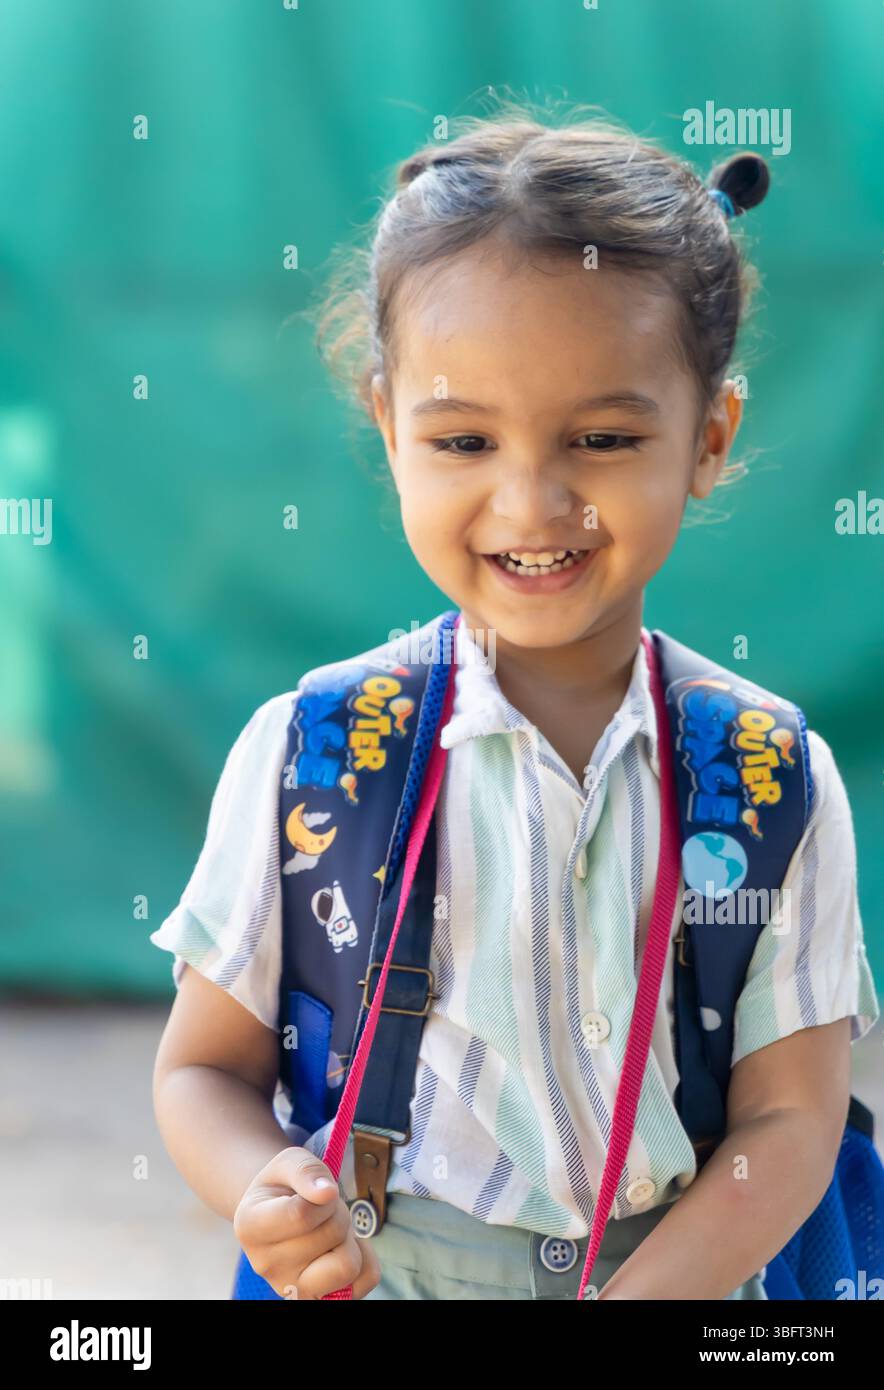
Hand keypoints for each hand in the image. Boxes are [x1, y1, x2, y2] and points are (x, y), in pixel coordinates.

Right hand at [233, 1146, 381, 1298]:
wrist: (277, 1214)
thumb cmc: (283, 1186)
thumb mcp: (288, 1163)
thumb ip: (305, 1169)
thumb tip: (327, 1193)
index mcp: (250, 1228)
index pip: (301, 1215)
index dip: (322, 1196)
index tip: (317, 1191)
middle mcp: (266, 1266)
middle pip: (331, 1235)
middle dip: (337, 1211)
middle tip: (323, 1208)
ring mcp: (292, 1289)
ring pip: (347, 1265)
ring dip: (349, 1237)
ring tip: (330, 1229)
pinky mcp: (319, 1299)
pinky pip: (366, 1278)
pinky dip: (364, 1255)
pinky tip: (341, 1246)